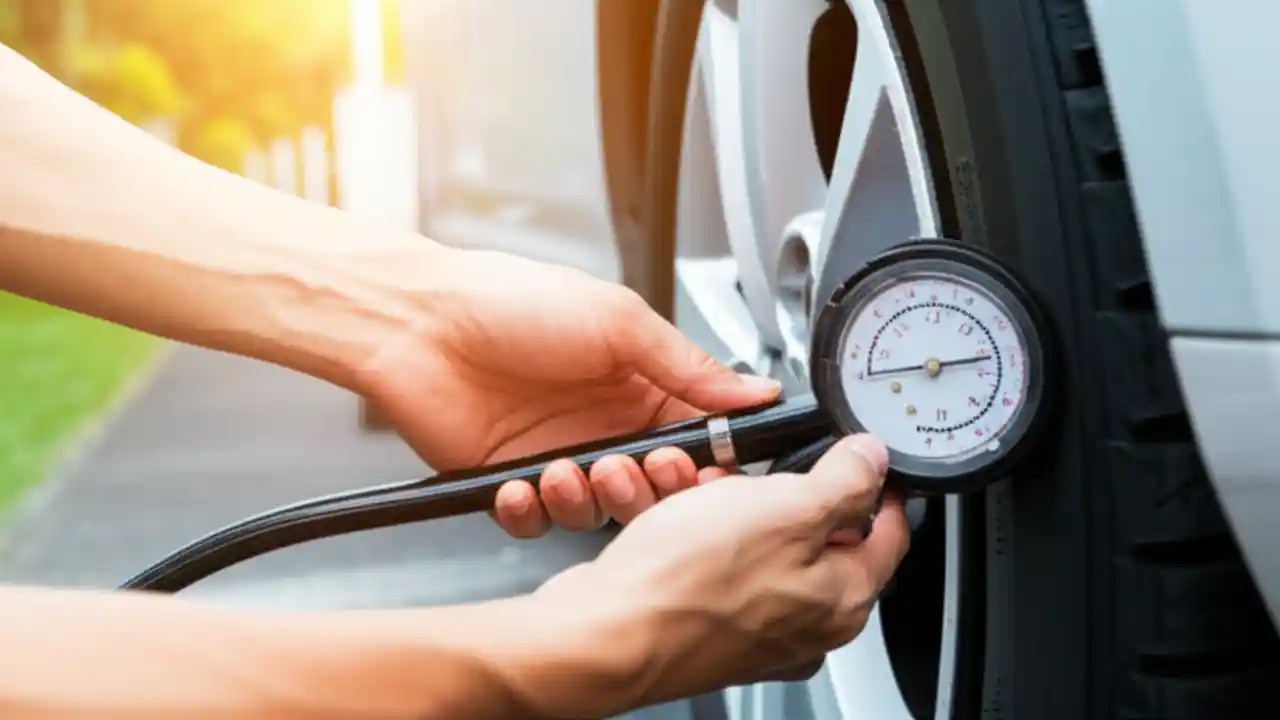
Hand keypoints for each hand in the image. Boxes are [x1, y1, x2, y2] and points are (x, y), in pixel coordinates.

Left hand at [354, 248, 779, 513]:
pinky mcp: (509, 482)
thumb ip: (690, 365)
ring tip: (570, 470)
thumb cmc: (509, 302)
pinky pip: (537, 522)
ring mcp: (557, 455)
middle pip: (653, 486)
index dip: (706, 464)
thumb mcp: (619, 320)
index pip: (695, 439)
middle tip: (638, 468)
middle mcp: (602, 424)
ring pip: (598, 512)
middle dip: (652, 489)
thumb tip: (756, 390)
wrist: (415, 320)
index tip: (709, 471)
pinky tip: (522, 486)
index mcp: (638, 384)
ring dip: (591, 500)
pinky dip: (533, 513)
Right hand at [518, 434, 908, 715]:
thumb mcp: (787, 508)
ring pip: (756, 542)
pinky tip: (672, 517)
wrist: (602, 635)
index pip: (888, 533)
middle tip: (754, 467)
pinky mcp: (704, 626)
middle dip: (779, 486)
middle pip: (814, 533)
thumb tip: (874, 460)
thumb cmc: (687, 585)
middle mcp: (803, 625)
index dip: (877, 483)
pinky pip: (713, 562)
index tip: (863, 454)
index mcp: (843, 600)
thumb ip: (844, 482)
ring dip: (729, 503)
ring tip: (699, 487)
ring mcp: (752, 630)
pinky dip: (696, 532)